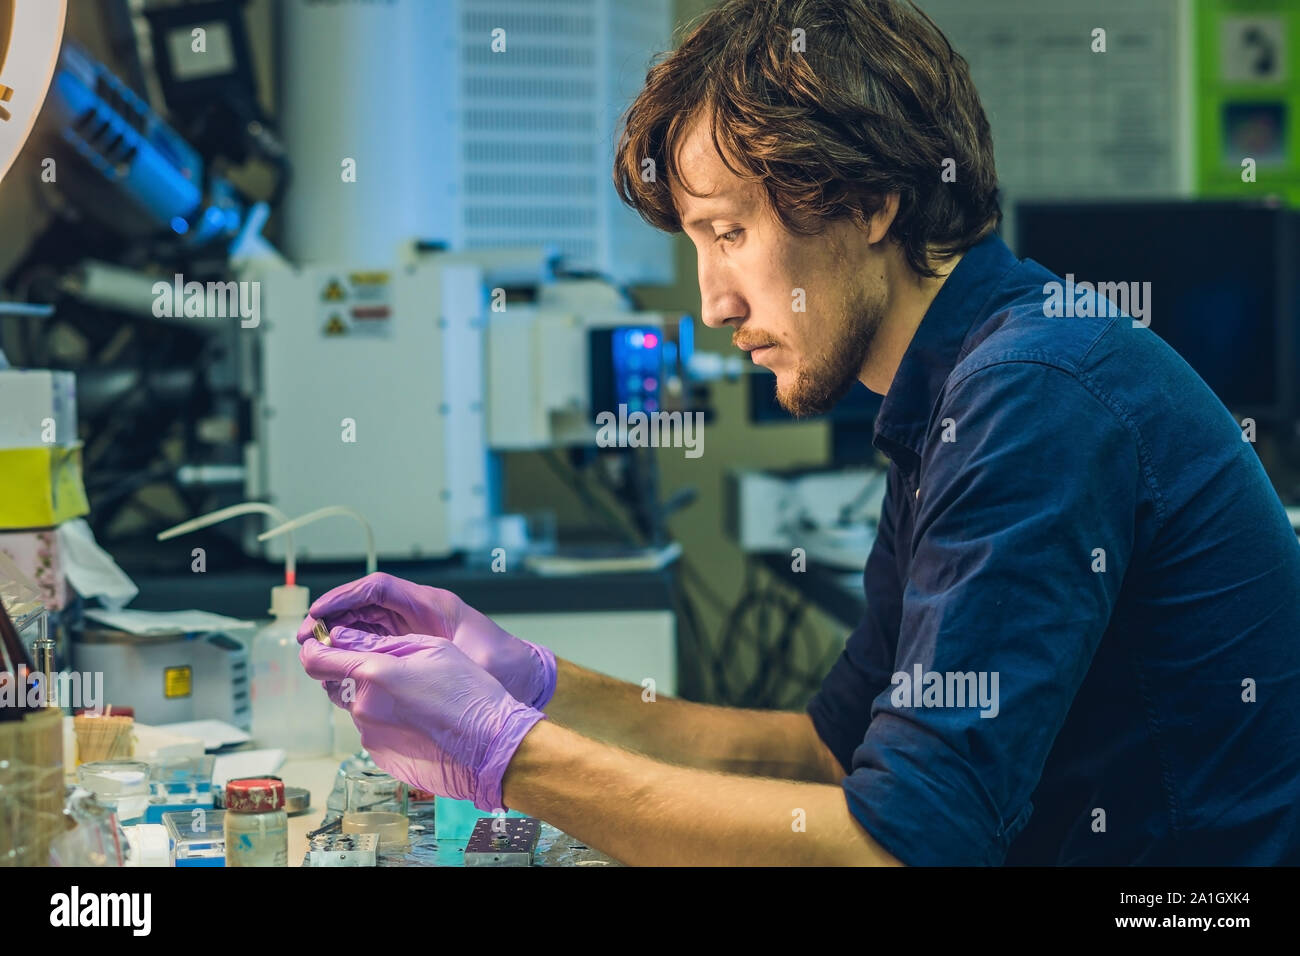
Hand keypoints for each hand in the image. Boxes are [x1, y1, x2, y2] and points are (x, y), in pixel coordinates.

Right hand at [298, 572, 555, 709]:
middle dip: (330, 619)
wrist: (525, 677)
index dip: (344, 597)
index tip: (318, 614)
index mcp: (431, 605)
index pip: (378, 588)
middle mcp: (417, 614)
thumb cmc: (505, 664)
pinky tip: (338, 671)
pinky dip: (353, 654)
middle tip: (304, 640)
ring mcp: (412, 632)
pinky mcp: (412, 652)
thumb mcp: (476, 658)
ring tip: (312, 657)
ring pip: (364, 626)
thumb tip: (399, 662)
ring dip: (337, 638)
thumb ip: (439, 658)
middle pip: (363, 606)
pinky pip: (374, 646)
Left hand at [299, 627, 544, 810]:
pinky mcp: (381, 757)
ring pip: (356, 707)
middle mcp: (363, 708)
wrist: (491, 744)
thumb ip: (379, 643)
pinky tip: (418, 719)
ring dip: (372, 697)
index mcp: (372, 675)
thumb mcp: (429, 649)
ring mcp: (370, 736)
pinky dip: (387, 721)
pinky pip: (373, 730)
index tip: (324, 642)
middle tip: (385, 668)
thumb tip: (342, 637)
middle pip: (333, 684)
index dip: (314, 647)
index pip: (314, 660)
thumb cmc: (468, 692)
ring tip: (412, 697)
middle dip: (349, 672)